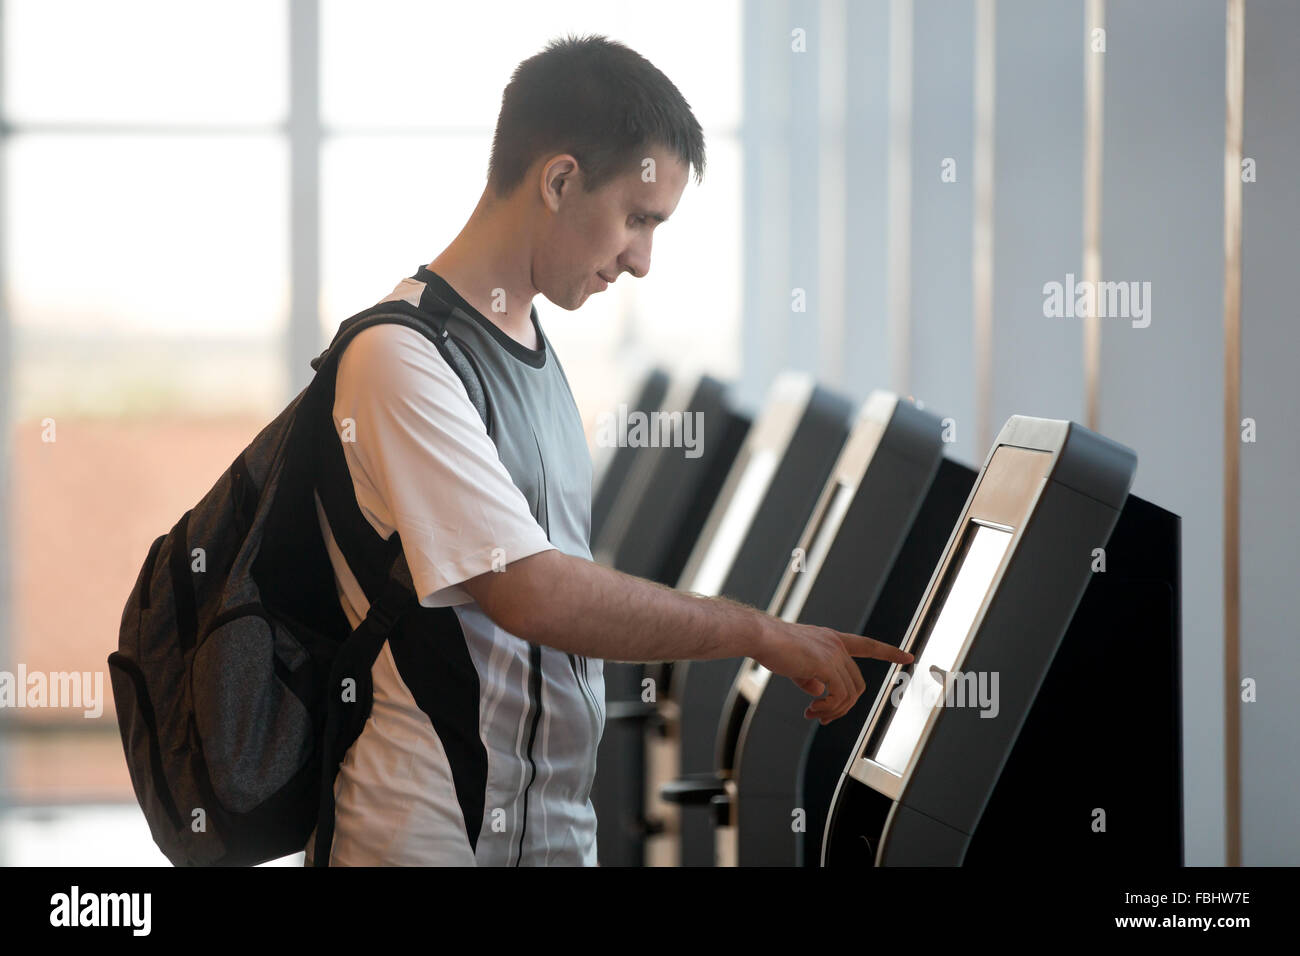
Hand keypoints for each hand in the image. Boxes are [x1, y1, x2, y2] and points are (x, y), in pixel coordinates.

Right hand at [753, 619, 913, 724]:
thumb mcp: (797, 663)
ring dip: (834, 710)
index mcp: (832, 639)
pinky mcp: (827, 665)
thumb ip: (812, 678)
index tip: (908, 656)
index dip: (888, 652)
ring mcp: (834, 653)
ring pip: (850, 693)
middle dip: (843, 706)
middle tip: (821, 717)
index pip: (867, 645)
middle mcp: (837, 644)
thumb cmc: (773, 647)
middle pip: (857, 683)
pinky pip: (839, 695)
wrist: (761, 636)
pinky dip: (829, 708)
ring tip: (814, 714)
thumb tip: (820, 694)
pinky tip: (812, 709)